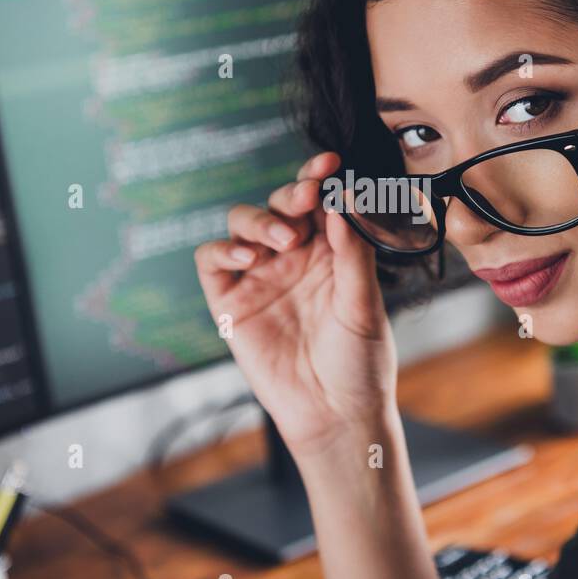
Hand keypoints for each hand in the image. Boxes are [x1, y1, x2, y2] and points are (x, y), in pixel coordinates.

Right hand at [194, 151, 396, 457]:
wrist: (335, 415)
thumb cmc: (359, 362)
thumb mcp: (364, 303)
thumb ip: (353, 251)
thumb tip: (342, 200)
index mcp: (330, 251)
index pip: (319, 202)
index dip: (320, 177)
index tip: (329, 163)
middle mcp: (293, 258)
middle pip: (280, 205)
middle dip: (293, 193)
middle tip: (308, 196)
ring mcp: (259, 277)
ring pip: (243, 224)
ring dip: (261, 220)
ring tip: (283, 239)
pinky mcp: (230, 302)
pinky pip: (213, 261)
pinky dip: (224, 249)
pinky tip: (248, 256)